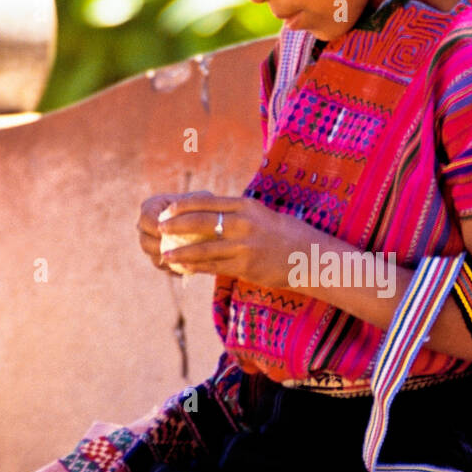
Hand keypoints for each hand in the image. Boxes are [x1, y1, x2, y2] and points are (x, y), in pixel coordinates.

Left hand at [138, 191, 321, 289]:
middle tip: (159, 227)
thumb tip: (213, 216)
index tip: (168, 209)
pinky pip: (214, 267)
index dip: (183, 206)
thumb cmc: (289, 236)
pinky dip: (196, 268)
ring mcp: (244, 246)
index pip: (206, 202)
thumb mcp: (265, 216)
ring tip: (164, 255)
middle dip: (175, 225)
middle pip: (199, 222)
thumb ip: (240, 215)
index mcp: (247, 206)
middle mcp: (243, 223)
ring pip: (202, 248)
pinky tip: (184, 269)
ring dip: (180, 252)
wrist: (312, 257)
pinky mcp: (246, 267)